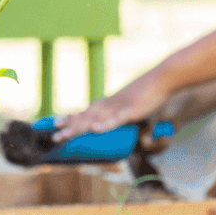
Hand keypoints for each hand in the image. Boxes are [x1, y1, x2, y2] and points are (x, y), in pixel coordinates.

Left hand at [53, 73, 170, 141]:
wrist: (162, 78)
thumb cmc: (149, 91)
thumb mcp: (133, 104)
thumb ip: (126, 115)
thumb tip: (123, 125)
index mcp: (109, 102)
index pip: (86, 111)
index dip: (71, 117)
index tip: (56, 123)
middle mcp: (110, 104)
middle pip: (85, 116)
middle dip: (68, 127)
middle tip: (53, 135)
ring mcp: (119, 106)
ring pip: (95, 119)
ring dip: (78, 128)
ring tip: (63, 136)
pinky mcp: (131, 110)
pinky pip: (116, 119)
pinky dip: (105, 124)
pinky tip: (95, 130)